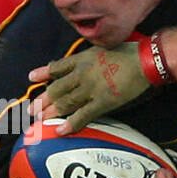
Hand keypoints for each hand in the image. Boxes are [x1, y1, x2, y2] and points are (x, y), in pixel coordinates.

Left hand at [29, 41, 148, 130]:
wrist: (145, 60)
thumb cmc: (131, 51)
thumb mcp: (105, 46)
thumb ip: (93, 55)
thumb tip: (92, 59)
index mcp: (83, 59)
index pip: (58, 67)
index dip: (44, 73)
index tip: (32, 78)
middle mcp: (82, 74)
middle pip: (57, 88)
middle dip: (43, 100)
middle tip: (32, 110)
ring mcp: (91, 89)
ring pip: (65, 102)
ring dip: (51, 112)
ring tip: (40, 120)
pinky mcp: (103, 102)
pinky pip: (83, 115)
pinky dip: (71, 124)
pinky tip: (60, 131)